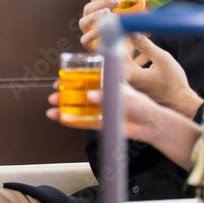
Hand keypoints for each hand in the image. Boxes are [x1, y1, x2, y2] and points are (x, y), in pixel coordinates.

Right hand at [47, 81, 171, 143]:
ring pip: (77, 107)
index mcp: (106, 83)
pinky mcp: (100, 122)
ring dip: (63, 108)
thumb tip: (90, 96)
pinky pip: (82, 122)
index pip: (85, 77)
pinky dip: (71, 121)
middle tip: (53, 96)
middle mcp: (100, 95)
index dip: (71, 77)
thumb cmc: (143, 105)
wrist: (150, 125)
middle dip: (62, 94)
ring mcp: (98, 109)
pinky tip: (61, 120)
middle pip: (77, 92)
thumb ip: (108, 95)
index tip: (60, 78)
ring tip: (52, 111)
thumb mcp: (126, 96)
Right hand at [78, 0, 150, 51]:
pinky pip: (85, 39)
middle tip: (117, 2)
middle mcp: (90, 21)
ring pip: (84, 21)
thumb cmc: (127, 34)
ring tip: (108, 13)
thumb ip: (139, 1)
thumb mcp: (134, 16)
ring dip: (95, 16)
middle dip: (101, 3)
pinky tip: (102, 30)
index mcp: (98, 11)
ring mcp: (88, 33)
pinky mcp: (89, 47)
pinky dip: (92, 34)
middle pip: (88, 8)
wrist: (126, 56)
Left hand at [125, 34, 202, 118]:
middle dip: (128, 45)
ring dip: (133, 54)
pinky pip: (130, 72)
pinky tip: (147, 58)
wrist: (180, 103)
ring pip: (125, 65)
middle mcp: (125, 81)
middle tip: (137, 36)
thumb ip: (145, 45)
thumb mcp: (162, 59)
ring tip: (143, 44)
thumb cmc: (173, 83)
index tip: (131, 31)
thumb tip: (133, 32)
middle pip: (120, 58)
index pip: (118, 51)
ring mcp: (129, 86)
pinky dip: (136, 63)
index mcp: (128, 74)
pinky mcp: (134, 89)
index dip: (125, 39)